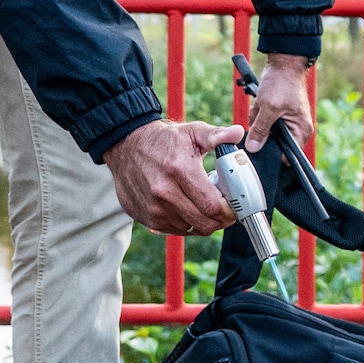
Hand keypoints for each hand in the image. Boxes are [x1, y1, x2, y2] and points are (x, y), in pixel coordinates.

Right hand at [103, 118, 245, 235]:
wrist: (126, 146)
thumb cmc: (163, 140)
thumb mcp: (192, 132)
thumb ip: (217, 135)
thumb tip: (238, 133)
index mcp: (180, 169)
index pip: (212, 205)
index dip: (230, 211)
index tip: (235, 207)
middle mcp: (164, 192)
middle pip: (205, 223)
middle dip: (221, 220)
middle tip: (225, 211)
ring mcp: (154, 208)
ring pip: (192, 229)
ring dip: (203, 221)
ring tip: (203, 204)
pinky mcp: (146, 218)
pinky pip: (176, 230)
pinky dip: (187, 223)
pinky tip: (188, 208)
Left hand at [244, 53, 313, 152]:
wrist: (284, 63)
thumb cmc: (282, 83)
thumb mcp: (268, 107)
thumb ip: (260, 130)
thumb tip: (253, 148)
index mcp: (301, 131)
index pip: (287, 155)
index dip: (271, 153)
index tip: (259, 144)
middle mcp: (298, 129)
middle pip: (274, 143)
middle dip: (262, 132)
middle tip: (259, 117)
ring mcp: (289, 122)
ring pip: (267, 132)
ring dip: (258, 121)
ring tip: (260, 107)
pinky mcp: (280, 115)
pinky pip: (265, 122)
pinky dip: (259, 114)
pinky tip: (259, 105)